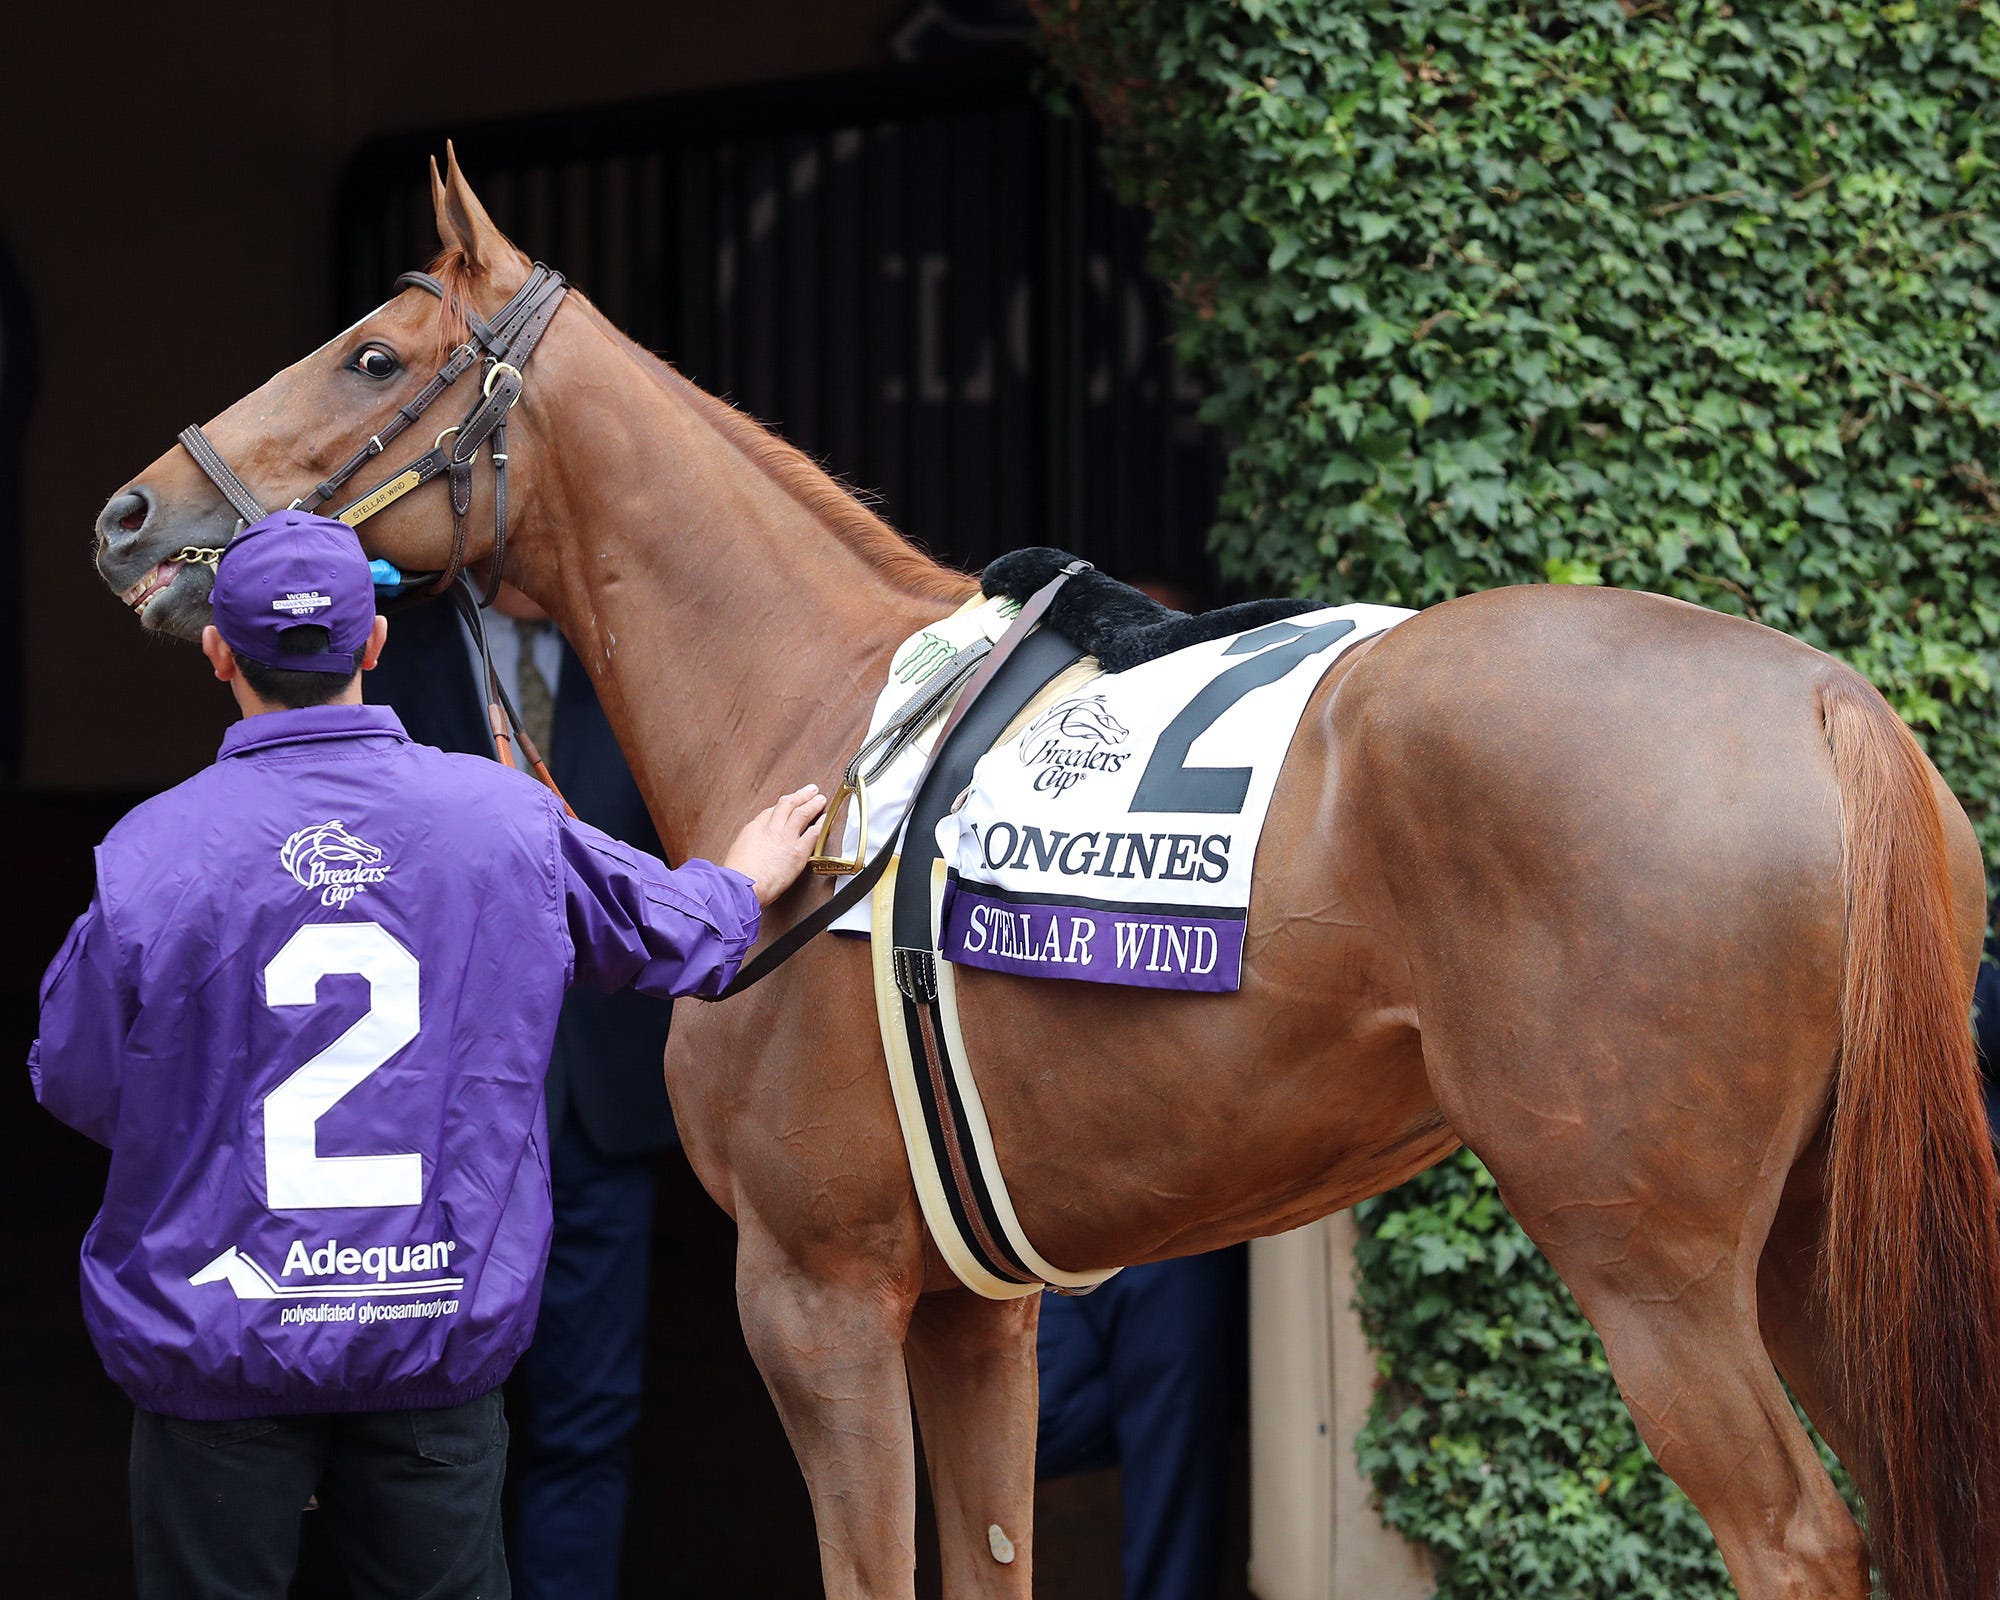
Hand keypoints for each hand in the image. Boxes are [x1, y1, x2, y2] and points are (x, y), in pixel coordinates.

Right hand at [723, 785, 828, 906]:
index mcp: (754, 829)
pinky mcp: (797, 852)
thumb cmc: (736, 877)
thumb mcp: (736, 854)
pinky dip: (821, 824)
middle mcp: (771, 830)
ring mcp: (785, 839)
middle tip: (810, 790)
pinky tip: (825, 820)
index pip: (770, 811)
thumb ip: (748, 847)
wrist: (741, 886)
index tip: (789, 803)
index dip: (782, 806)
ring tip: (820, 799)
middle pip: (788, 805)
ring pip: (802, 813)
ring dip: (812, 804)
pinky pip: (813, 833)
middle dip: (800, 796)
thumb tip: (752, 851)